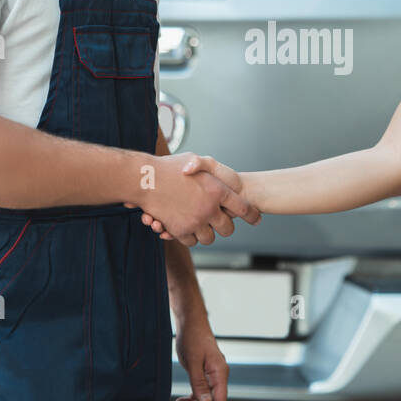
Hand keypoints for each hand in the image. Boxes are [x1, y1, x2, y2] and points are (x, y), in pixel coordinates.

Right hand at [131, 156, 255, 239]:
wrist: (144, 179)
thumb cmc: (168, 167)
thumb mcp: (194, 159)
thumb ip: (210, 169)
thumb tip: (221, 182)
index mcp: (217, 190)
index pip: (244, 208)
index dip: (252, 215)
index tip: (256, 219)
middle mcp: (209, 208)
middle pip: (228, 229)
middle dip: (225, 226)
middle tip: (220, 223)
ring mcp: (195, 221)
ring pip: (210, 238)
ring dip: (206, 233)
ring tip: (200, 224)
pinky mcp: (180, 231)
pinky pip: (191, 241)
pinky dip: (189, 236)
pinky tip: (184, 225)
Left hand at [171, 314, 227, 400]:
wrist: (191, 322)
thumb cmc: (193, 338)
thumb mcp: (193, 361)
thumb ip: (199, 383)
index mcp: (220, 373)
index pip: (219, 400)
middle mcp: (218, 376)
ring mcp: (211, 375)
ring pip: (203, 398)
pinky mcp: (203, 373)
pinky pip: (199, 391)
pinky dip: (190, 398)